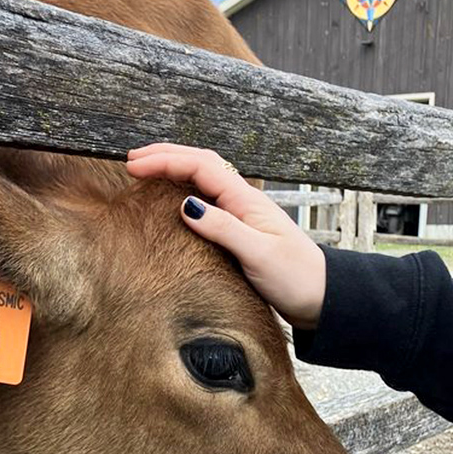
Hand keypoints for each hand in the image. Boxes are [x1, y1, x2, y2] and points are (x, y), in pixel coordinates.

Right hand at [126, 143, 325, 328]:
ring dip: (173, 170)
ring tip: (145, 172)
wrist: (320, 296)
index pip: (200, 166)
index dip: (165, 161)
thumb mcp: (258, 254)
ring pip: (202, 180)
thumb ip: (223, 228)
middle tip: (132, 161)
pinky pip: (207, 201)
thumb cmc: (295, 277)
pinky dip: (184, 192)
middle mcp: (242, 201)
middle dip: (165, 157)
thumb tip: (185, 205)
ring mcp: (241, 214)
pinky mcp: (240, 231)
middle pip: (200, 164)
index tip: (134, 165)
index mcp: (245, 200)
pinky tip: (172, 200)